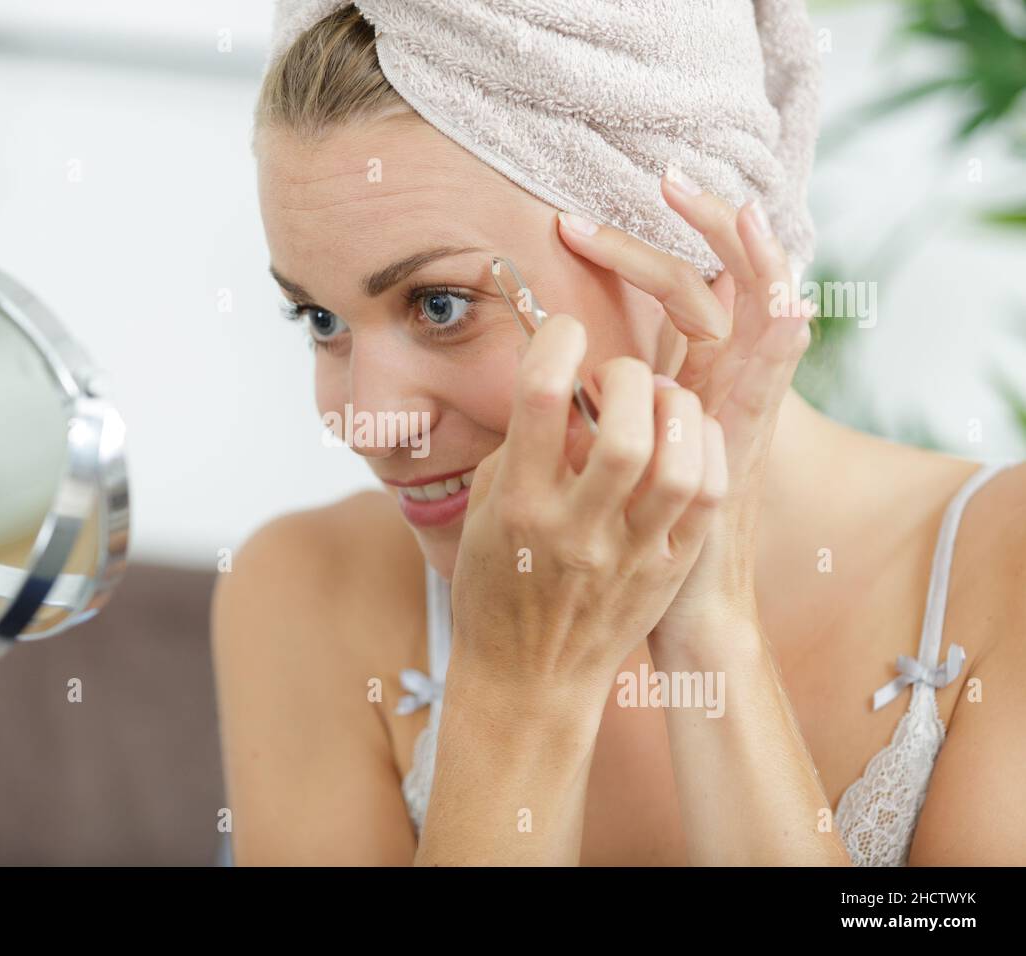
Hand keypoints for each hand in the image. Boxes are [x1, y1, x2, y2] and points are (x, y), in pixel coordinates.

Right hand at [449, 313, 726, 714]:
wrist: (528, 679)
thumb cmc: (497, 583)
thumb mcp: (487, 510)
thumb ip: (526, 446)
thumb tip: (570, 380)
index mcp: (517, 506)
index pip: (541, 399)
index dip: (558, 342)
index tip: (564, 330)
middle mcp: (576, 530)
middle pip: (623, 430)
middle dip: (627, 377)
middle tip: (616, 375)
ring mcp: (629, 555)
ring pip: (680, 464)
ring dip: (676, 411)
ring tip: (659, 402)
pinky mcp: (668, 571)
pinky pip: (708, 497)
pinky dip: (706, 449)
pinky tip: (685, 438)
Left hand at [556, 169, 816, 640]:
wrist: (657, 621)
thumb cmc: (612, 541)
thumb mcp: (599, 464)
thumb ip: (585, 413)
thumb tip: (541, 368)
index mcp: (690, 389)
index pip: (690, 296)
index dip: (658, 250)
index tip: (609, 215)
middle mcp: (723, 392)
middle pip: (731, 285)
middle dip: (713, 227)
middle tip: (672, 176)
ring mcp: (740, 416)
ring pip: (763, 316)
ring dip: (749, 256)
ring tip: (735, 205)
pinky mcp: (743, 449)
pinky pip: (772, 380)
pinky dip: (776, 328)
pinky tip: (774, 290)